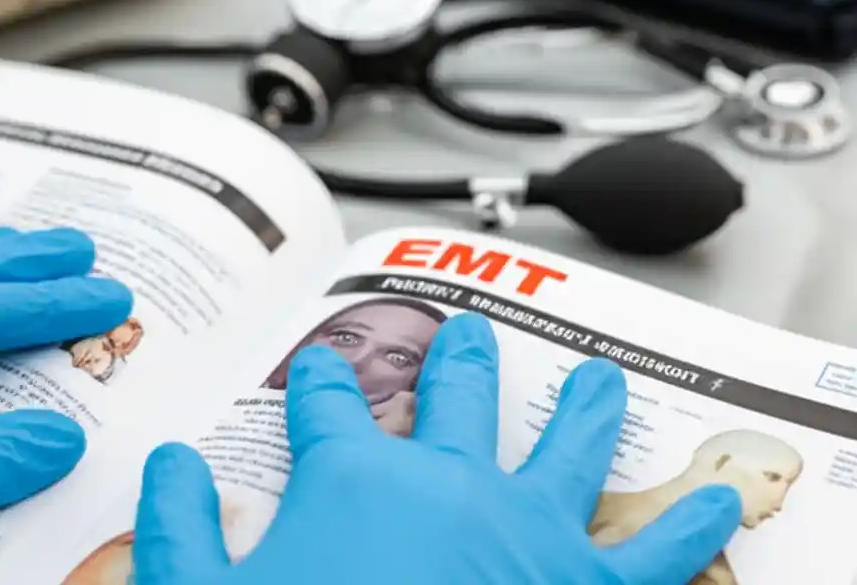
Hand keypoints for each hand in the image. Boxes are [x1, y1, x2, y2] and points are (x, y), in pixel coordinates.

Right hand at [134, 313, 741, 584]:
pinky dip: (690, 529)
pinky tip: (721, 505)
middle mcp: (447, 483)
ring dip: (582, 408)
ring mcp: (525, 531)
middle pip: (456, 395)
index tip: (318, 366)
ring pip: (564, 446)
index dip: (318, 379)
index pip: (326, 402)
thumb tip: (168, 465)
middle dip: (460, 359)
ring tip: (597, 379)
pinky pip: (652, 555)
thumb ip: (176, 529)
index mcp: (354, 477)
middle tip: (467, 334)